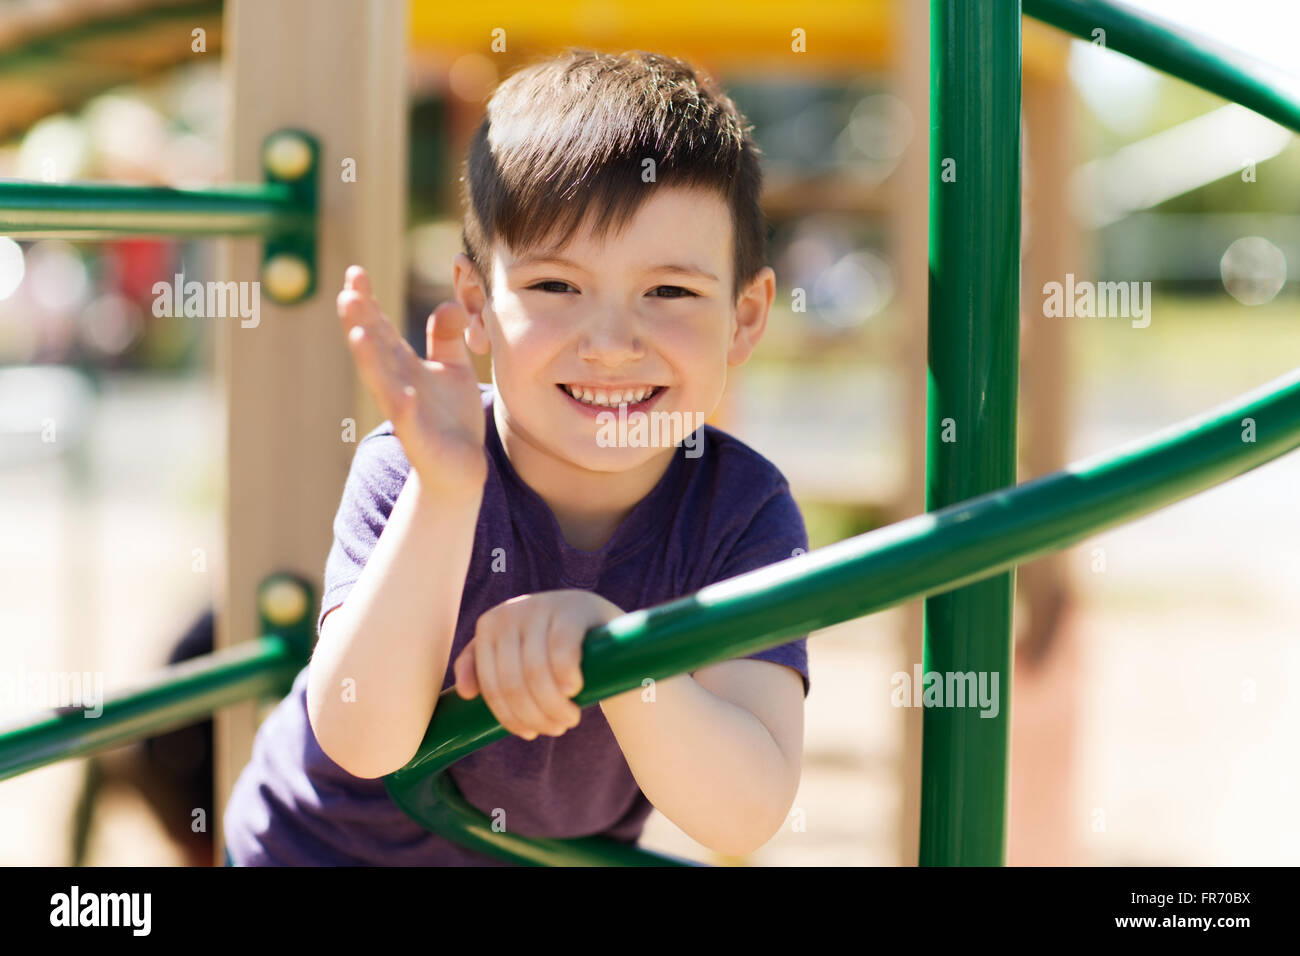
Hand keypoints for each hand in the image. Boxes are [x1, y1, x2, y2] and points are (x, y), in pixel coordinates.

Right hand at [336, 265, 485, 494]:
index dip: (368, 302)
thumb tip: (450, 303)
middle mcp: (397, 385)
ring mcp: (404, 413)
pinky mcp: (420, 441)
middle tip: (347, 293)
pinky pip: (410, 423)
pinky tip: (404, 394)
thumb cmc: (451, 416)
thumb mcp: (452, 368)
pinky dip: (405, 409)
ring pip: (383, 383)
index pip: (380, 328)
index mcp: (402, 365)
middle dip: (360, 323)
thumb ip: (446, 335)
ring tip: (359, 334)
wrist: (460, 468)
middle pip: (374, 350)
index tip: (355, 272)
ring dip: (369, 360)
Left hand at [453, 591, 623, 739]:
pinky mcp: (570, 610)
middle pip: (513, 683)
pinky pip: (562, 651)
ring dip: (553, 706)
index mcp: (488, 626)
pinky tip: (573, 690)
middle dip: (534, 716)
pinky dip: (566, 678)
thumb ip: (480, 668)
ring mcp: (539, 607)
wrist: (595, 618)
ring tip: (569, 719)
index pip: (491, 685)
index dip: (509, 717)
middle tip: (556, 729)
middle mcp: (508, 613)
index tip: (530, 734)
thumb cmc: (548, 645)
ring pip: (536, 672)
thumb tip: (465, 693)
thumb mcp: (513, 652)